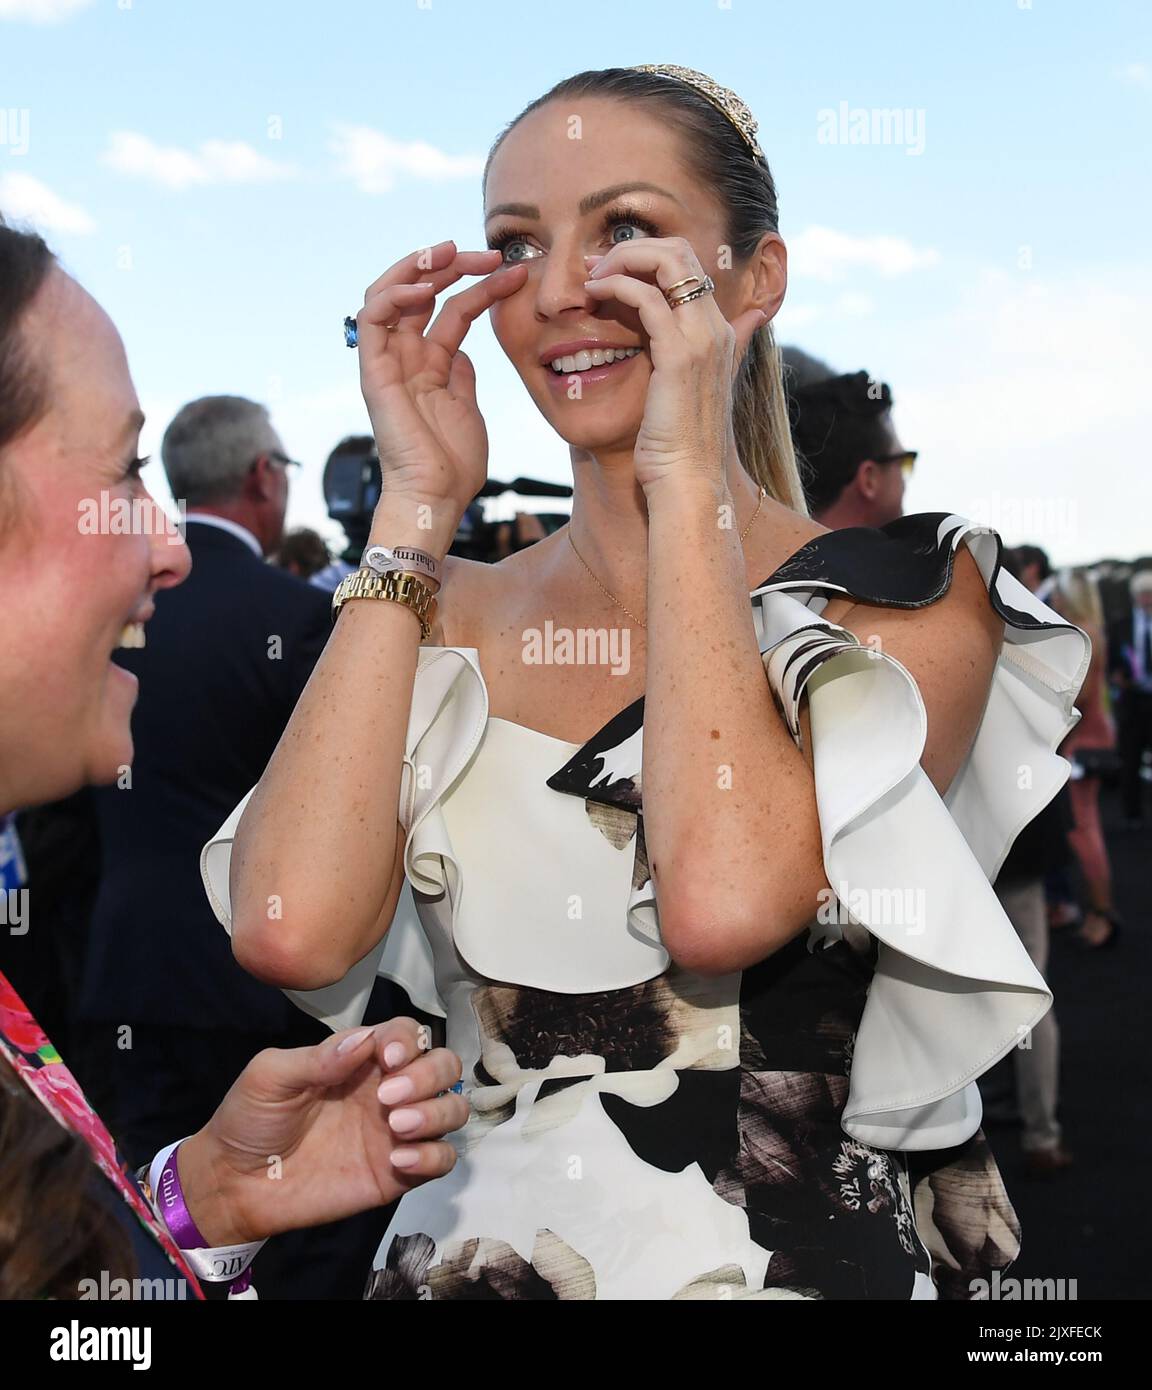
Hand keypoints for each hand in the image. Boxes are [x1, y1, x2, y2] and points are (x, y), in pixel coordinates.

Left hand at [179, 1017, 466, 1244]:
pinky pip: (442, 1160)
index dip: (407, 1040)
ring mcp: (397, 1131)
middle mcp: (388, 1089)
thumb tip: (365, 1040)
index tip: (388, 1059)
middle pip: (443, 1065)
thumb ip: (316, 1058)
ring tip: (398, 1126)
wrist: (235, 1185)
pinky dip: (434, 1156)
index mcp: (360, 1059)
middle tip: (388, 1099)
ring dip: (437, 1112)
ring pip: (452, 1109)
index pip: (408, 1033)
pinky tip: (399, 1160)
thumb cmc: (250, 1119)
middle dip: (430, 1075)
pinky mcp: (398, 1174)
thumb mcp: (270, 1076)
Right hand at [356, 240, 526, 515]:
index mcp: (430, 366)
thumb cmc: (454, 465)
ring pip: (389, 294)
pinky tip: (425, 289)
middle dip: (451, 264)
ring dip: (420, 267)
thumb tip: (463, 351)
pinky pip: (371, 320)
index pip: (449, 309)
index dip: (479, 285)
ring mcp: (388, 363)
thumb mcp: (468, 409)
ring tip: (453, 252)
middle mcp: (405, 359)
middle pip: (420, 293)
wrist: (437, 496)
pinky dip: (393, 296)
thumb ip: (462, 376)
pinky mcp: (373, 373)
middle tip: (488, 252)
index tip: (512, 272)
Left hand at [582, 237, 766, 492]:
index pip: (690, 266)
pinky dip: (616, 285)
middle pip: (681, 251)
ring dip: (621, 259)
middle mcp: (716, 328)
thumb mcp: (689, 397)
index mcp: (720, 333)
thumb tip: (704, 347)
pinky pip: (645, 296)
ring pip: (667, 261)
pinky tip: (594, 296)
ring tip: (592, 278)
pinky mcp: (677, 353)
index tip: (611, 274)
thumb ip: (695, 363)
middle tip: (598, 267)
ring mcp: (700, 338)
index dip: (649, 258)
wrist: (688, 481)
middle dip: (634, 248)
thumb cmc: (680, 446)